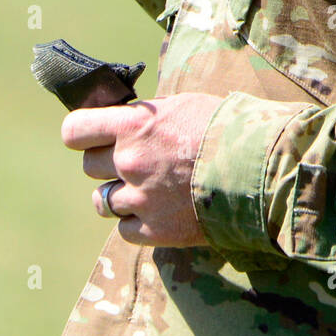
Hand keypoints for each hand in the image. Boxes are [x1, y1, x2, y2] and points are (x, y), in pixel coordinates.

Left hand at [61, 94, 223, 246]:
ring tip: (144, 189)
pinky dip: (135, 222)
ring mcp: (140, 199)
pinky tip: (158, 210)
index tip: (91, 136)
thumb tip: (123, 121)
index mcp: (133, 126)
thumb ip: (146, 116)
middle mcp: (129, 162)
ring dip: (118, 195)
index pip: (74, 131)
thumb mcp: (182, 105)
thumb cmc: (226, 127)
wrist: (260, 168)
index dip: (82, 134)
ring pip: (101, 201)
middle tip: (135, 161)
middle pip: (89, 166)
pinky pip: (122, 229)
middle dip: (107, 162)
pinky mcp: (154, 230)